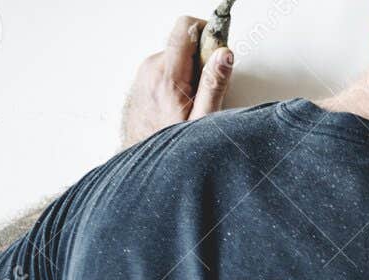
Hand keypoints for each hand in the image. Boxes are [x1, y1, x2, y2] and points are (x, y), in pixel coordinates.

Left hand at [121, 16, 233, 147]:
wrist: (147, 163)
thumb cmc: (175, 145)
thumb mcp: (204, 118)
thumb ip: (214, 83)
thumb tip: (224, 54)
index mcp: (167, 75)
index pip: (185, 28)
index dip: (206, 31)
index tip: (218, 47)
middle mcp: (151, 68)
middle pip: (184, 43)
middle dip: (202, 58)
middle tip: (207, 89)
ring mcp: (144, 73)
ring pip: (176, 56)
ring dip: (191, 71)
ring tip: (193, 101)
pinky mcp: (143, 80)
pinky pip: (167, 67)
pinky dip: (179, 78)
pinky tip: (181, 102)